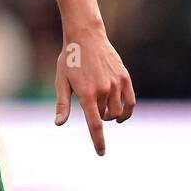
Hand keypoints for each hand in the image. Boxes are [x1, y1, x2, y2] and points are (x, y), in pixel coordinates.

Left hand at [54, 29, 134, 155]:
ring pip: (118, 111)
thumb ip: (62, 104)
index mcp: (86, 94)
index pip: (95, 124)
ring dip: (112, 115)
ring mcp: (116, 84)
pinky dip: (127, 110)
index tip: (101, 153)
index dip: (98, 140)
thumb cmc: (69, 60)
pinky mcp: (124, 77)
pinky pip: (130, 101)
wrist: (86, 37)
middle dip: (99, 118)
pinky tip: (121, 113)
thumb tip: (59, 123)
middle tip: (90, 107)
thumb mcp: (61, 82)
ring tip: (103, 109)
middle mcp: (103, 90)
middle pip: (105, 117)